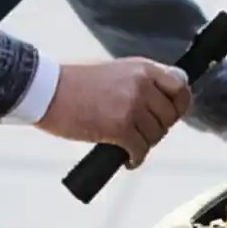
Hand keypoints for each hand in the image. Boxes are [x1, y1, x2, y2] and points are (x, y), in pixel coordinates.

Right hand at [36, 58, 191, 168]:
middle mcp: (142, 84)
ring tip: (131, 146)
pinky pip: (140, 149)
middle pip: (169, 116)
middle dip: (158, 129)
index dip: (178, 105)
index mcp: (142, 68)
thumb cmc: (75, 84)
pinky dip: (135, 158)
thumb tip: (160, 104)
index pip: (179, 86)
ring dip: (144, 144)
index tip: (170, 115)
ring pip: (155, 135)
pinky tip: (128, 159)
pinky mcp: (120, 127)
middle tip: (142, 134)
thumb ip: (139, 83)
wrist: (46, 90)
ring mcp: (132, 105)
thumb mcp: (116, 72)